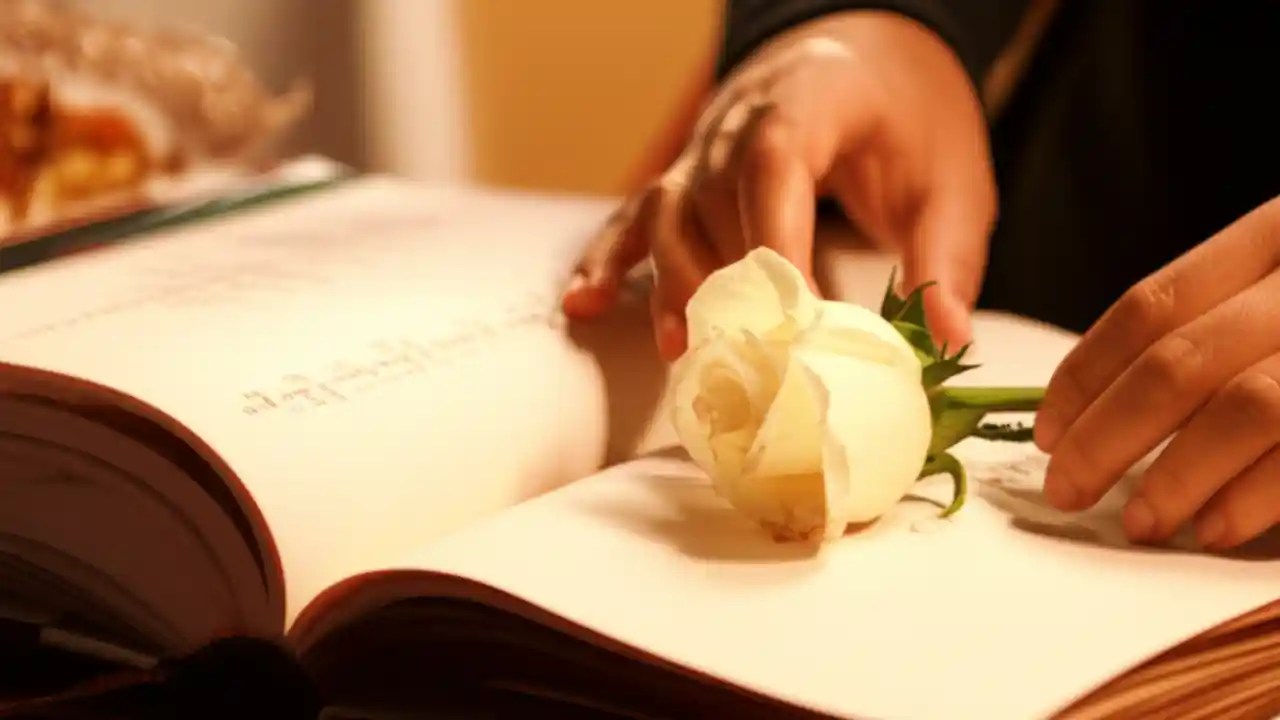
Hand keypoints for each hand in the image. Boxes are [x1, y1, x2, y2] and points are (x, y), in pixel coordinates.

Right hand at [561, 11, 995, 360]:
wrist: (865, 58)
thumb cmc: (909, 120)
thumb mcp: (952, 180)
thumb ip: (945, 257)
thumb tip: (947, 338)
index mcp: (813, 98)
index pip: (775, 164)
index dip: (774, 240)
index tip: (794, 316)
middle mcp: (740, 118)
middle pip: (712, 200)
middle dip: (726, 286)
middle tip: (748, 364)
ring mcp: (701, 148)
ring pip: (669, 215)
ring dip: (675, 286)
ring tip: (685, 350)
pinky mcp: (683, 178)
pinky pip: (636, 216)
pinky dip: (608, 259)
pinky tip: (584, 303)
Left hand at [1036, 195, 1279, 549]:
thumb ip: (1216, 322)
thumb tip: (1098, 407)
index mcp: (1278, 233)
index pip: (1150, 306)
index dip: (1086, 373)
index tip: (1047, 430)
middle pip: (1180, 362)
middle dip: (1108, 435)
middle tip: (1065, 490)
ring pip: (1245, 406)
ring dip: (1176, 475)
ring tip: (1135, 521)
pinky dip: (1258, 494)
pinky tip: (1214, 528)